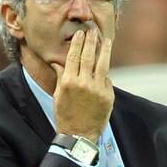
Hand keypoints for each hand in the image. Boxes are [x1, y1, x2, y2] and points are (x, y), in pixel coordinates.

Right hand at [51, 27, 112, 143]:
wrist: (78, 135)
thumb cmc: (65, 116)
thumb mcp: (59, 96)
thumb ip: (61, 77)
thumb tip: (58, 63)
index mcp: (68, 82)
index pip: (73, 57)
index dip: (78, 43)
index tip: (81, 33)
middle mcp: (83, 83)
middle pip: (88, 56)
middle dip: (91, 41)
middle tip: (93, 31)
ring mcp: (97, 89)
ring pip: (102, 64)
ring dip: (104, 50)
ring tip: (106, 40)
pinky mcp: (108, 96)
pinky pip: (107, 80)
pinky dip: (104, 74)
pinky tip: (105, 66)